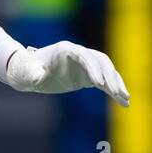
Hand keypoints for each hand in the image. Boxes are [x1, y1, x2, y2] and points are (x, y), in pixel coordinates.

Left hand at [7, 42, 128, 106]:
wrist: (29, 71)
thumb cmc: (26, 71)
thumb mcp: (26, 74)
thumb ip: (31, 75)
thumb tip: (36, 79)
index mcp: (65, 50)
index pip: (84, 56)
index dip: (92, 69)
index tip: (99, 85)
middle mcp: (79, 54)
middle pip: (100, 62)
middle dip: (110, 77)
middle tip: (116, 94)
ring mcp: (86, 64)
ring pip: (107, 71)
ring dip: (117, 84)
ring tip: (125, 99)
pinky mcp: (88, 75)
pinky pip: (105, 81)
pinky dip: (114, 90)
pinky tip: (123, 102)